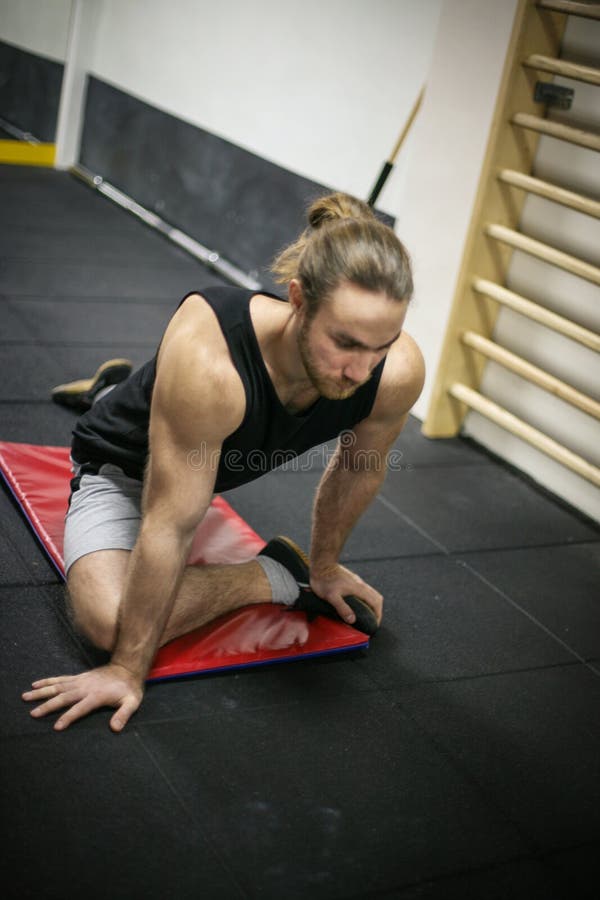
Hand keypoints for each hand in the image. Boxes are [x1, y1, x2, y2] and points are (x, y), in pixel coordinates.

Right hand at [22, 663, 143, 732]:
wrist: (127, 667)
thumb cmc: (129, 688)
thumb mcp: (132, 702)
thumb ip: (124, 714)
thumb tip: (115, 728)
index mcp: (96, 696)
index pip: (79, 708)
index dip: (68, 717)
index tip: (56, 726)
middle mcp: (85, 688)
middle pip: (63, 697)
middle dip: (47, 706)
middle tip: (32, 713)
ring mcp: (80, 681)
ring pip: (57, 687)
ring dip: (41, 692)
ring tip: (25, 696)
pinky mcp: (78, 677)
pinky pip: (60, 679)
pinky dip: (47, 681)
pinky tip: (35, 684)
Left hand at [309, 562, 382, 625]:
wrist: (321, 564)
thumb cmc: (324, 580)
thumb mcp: (331, 597)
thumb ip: (343, 608)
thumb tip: (352, 620)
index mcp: (359, 589)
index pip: (376, 602)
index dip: (378, 614)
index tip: (375, 624)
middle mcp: (360, 584)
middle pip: (377, 597)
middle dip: (377, 610)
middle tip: (372, 621)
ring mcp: (356, 581)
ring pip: (371, 593)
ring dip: (372, 604)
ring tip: (366, 614)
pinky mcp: (352, 580)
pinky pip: (364, 590)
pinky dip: (366, 599)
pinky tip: (357, 604)